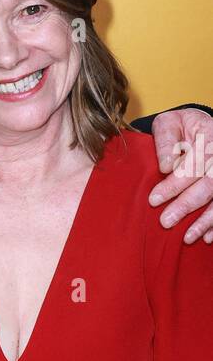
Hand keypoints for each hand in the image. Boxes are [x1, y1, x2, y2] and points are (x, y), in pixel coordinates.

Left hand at [148, 109, 212, 242]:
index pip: (194, 164)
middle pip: (209, 184)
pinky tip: (207, 237)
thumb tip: (166, 166)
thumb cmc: (181, 127)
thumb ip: (165, 140)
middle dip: (187, 205)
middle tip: (166, 221)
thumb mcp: (170, 123)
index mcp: (210, 137)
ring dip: (205, 220)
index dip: (175, 184)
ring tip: (187, 237)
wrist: (200, 127)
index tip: (154, 200)